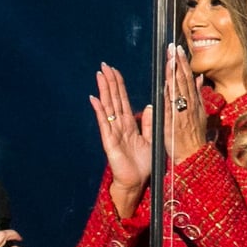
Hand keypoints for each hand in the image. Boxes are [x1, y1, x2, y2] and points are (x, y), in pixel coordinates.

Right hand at [89, 62, 152, 217]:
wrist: (136, 181)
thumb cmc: (143, 163)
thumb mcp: (152, 139)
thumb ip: (150, 123)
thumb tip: (150, 105)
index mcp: (130, 124)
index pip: (123, 100)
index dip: (119, 85)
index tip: (114, 71)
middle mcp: (119, 125)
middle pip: (114, 99)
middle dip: (109, 82)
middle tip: (104, 65)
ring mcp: (113, 132)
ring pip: (108, 107)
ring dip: (104, 90)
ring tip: (99, 75)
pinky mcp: (110, 141)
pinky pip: (104, 123)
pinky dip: (99, 110)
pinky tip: (94, 99)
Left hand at [163, 43, 207, 164]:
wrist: (194, 155)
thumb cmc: (195, 136)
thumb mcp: (201, 113)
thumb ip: (198, 95)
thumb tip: (199, 78)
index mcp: (194, 102)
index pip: (188, 79)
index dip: (183, 64)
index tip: (179, 50)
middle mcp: (189, 105)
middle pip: (183, 80)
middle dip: (178, 63)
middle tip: (173, 48)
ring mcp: (182, 112)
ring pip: (178, 89)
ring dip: (174, 73)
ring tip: (170, 58)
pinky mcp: (174, 121)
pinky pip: (172, 105)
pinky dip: (170, 93)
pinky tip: (166, 82)